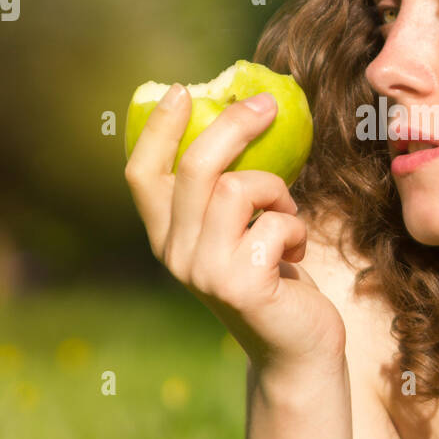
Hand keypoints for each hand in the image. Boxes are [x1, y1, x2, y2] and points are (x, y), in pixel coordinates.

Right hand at [124, 83, 345, 373]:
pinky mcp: (242, 285)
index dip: (157, 130)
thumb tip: (242, 111)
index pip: (142, 175)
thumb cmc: (273, 277)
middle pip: (194, 167)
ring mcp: (205, 272)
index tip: (182, 90)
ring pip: (237, 188)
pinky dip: (297, 228)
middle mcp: (175, 255)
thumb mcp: (239, 231)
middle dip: (234, 125)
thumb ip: (225, 191)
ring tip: (288, 217)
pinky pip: (275, 224)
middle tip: (267, 106)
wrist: (297, 348)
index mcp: (167, 237)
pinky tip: (297, 253)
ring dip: (277, 192)